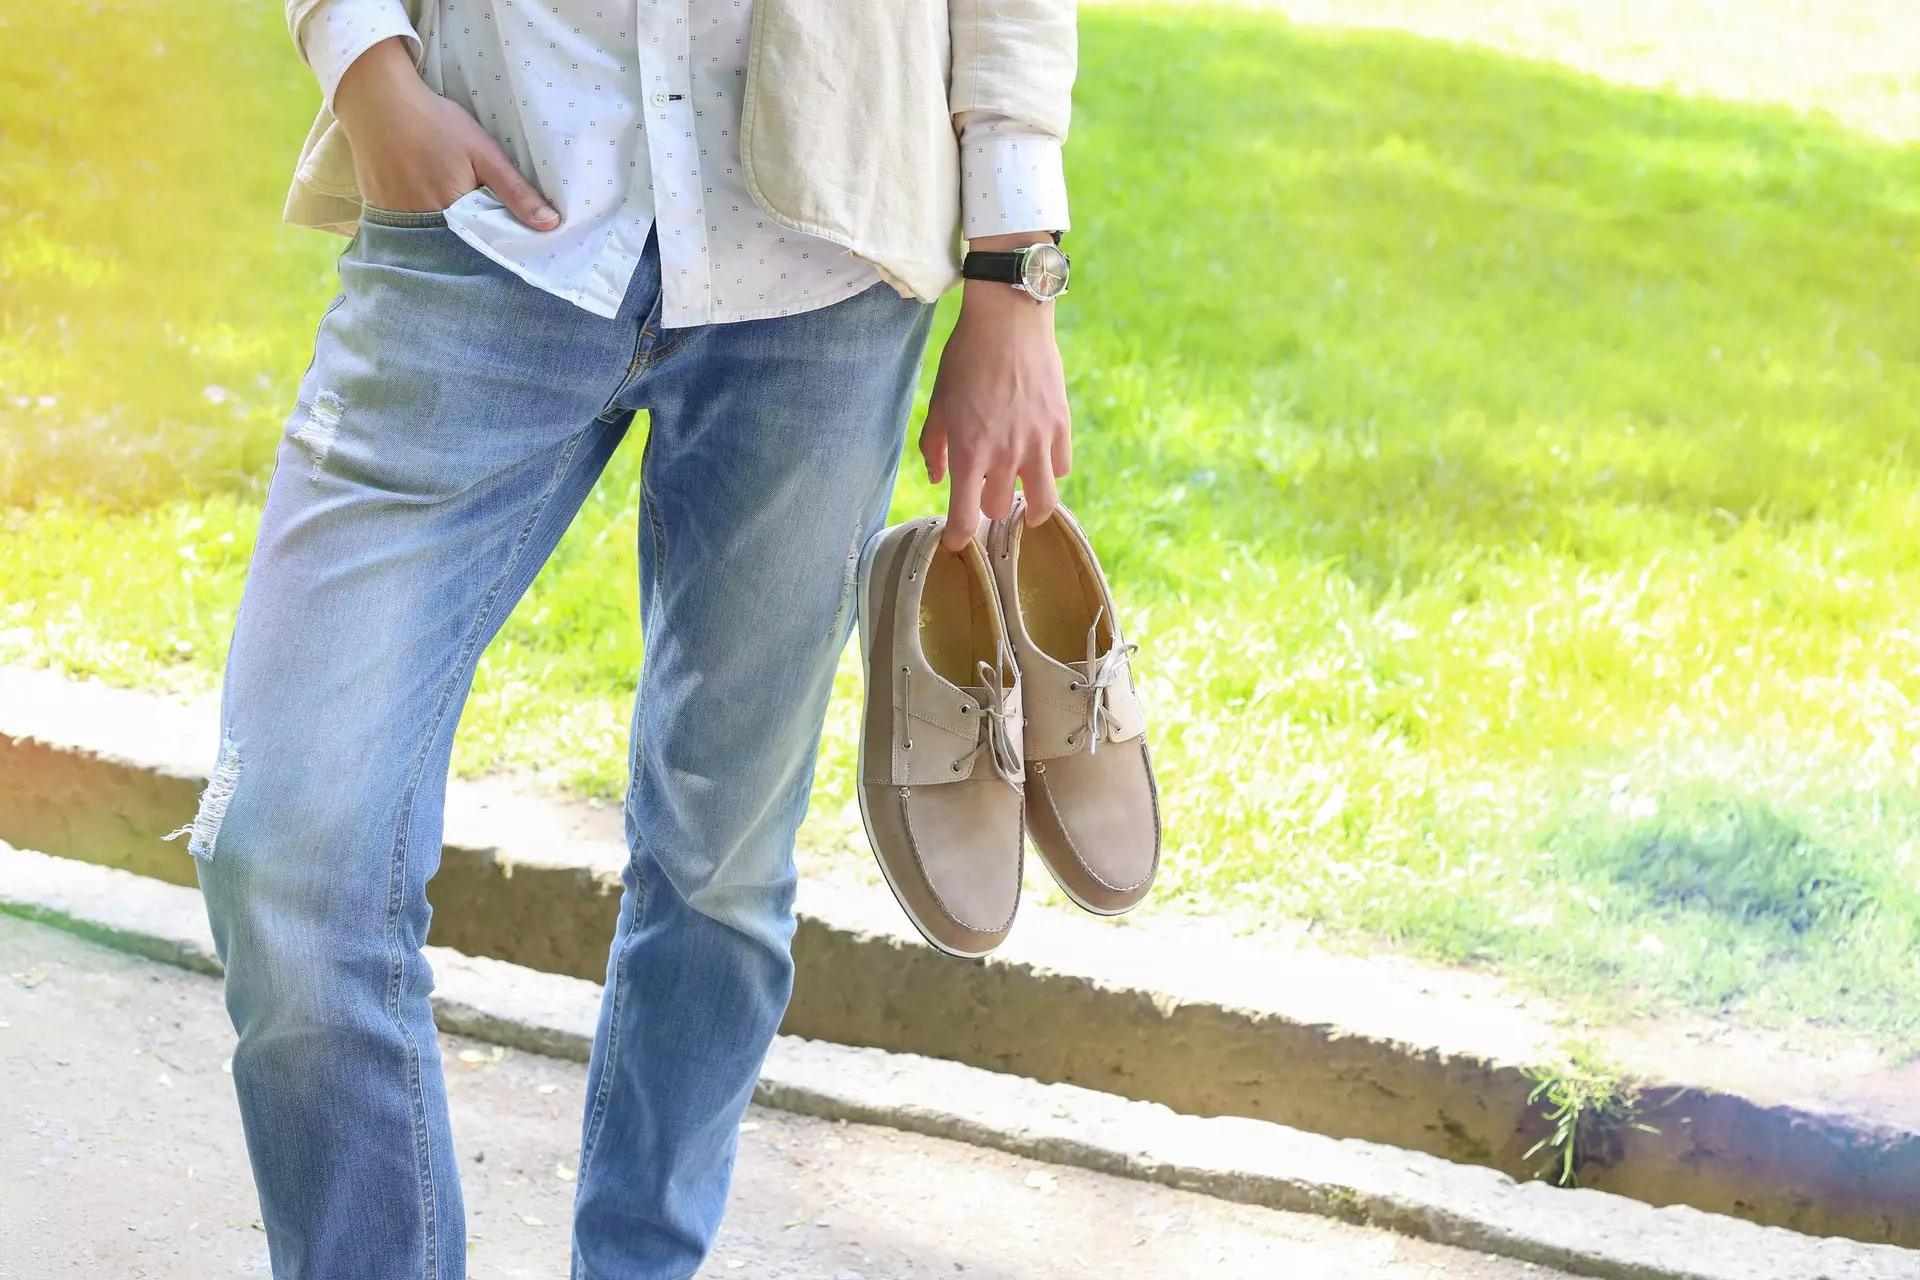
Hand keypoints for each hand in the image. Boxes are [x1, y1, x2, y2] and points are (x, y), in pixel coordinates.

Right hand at [333, 36, 558, 229]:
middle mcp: (421, 224)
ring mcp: (394, 218)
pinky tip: (420, 199)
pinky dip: (415, 220)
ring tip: (447, 207)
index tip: (509, 239)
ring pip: (427, 236)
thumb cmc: (436, 122)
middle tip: (475, 216)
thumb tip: (550, 226)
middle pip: (454, 244)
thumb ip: (516, 192)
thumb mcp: (485, 153)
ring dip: (441, 231)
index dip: (495, 241)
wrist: (377, 98)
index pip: (482, 244)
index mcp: (453, 214)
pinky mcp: (376, 208)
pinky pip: (402, 226)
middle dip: (469, 239)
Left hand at [922, 241, 1071, 551]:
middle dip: (986, 507)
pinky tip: (1039, 460)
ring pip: (1042, 503)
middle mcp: (1005, 456)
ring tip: (1023, 503)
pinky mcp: (1061, 428)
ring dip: (1028, 508)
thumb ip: (934, 447)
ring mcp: (1038, 444)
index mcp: (969, 452)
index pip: (964, 518)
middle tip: (983, 494)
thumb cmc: (966, 358)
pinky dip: (1049, 471)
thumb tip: (939, 479)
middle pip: (998, 510)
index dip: (957, 538)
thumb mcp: (939, 403)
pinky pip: (1060, 468)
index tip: (954, 543)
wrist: (1008, 320)